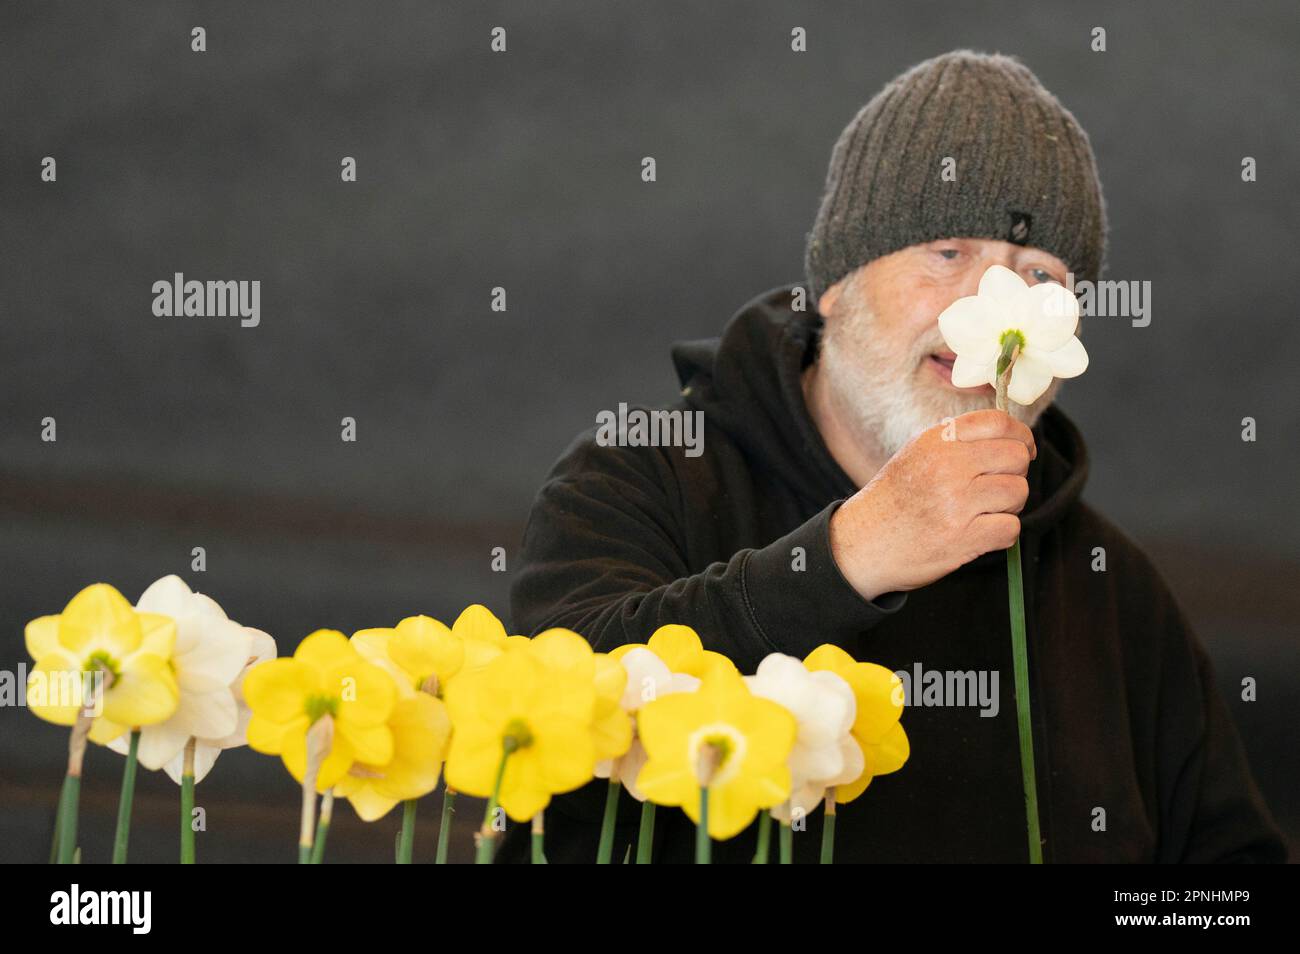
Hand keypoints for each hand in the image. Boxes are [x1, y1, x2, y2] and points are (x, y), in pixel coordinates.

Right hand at [829, 409, 1036, 600]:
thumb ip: (958, 441)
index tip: (1024, 449)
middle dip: (1015, 473)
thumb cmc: (895, 499)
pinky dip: (1002, 533)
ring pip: (1018, 492)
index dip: (1021, 436)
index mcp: (937, 441)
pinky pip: (1011, 528)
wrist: (864, 543)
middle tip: (997, 487)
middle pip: (1016, 457)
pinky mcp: (964, 537)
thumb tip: (1012, 437)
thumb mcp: (917, 453)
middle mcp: (947, 466)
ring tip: (983, 511)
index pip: (999, 422)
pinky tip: (980, 533)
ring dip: (1009, 506)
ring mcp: (956, 503)